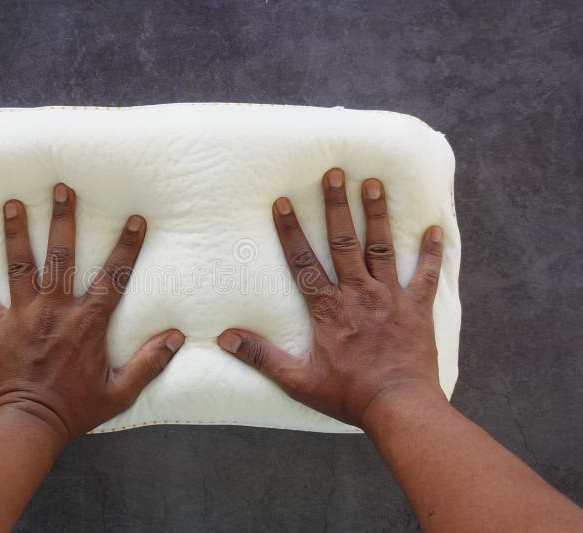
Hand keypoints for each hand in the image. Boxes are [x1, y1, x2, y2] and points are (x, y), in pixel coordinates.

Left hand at [0, 183, 184, 442]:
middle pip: (60, 257)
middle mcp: (54, 312)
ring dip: (16, 233)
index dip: (127, 247)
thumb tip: (176, 338)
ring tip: (13, 203)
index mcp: (86, 324)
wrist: (29, 426)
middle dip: (62, 219)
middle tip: (62, 187)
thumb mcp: (120, 392)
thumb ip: (149, 363)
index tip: (135, 219)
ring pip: (20, 267)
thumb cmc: (76, 409)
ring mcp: (22, 318)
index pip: (113, 277)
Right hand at [218, 168, 444, 428]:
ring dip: (377, 214)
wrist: (398, 407)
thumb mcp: (297, 378)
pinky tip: (435, 229)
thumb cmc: (347, 394)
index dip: (290, 230)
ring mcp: (390, 298)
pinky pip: (426, 276)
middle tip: (335, 173)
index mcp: (327, 308)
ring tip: (374, 183)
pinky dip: (431, 253)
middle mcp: (358, 294)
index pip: (303, 261)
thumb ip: (260, 356)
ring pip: (381, 248)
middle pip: (344, 241)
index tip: (283, 202)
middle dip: (337, 205)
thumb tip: (225, 338)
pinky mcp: (416, 309)